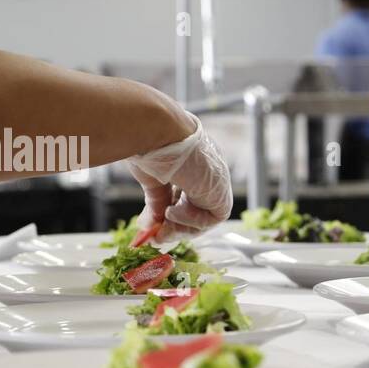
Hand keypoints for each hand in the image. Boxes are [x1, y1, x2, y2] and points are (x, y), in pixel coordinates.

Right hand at [127, 112, 231, 242]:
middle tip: (155, 237)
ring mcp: (215, 178)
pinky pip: (214, 217)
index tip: (151, 224)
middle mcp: (206, 168)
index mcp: (190, 159)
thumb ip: (155, 202)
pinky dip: (192, 222)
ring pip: (205, 215)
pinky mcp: (221, 189)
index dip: (167, 210)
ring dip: (181, 228)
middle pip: (195, 205)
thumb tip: (150, 226)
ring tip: (162, 228)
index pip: (184, 191)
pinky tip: (172, 212)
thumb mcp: (151, 178)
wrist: (155, 130)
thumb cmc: (147, 145)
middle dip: (174, 226)